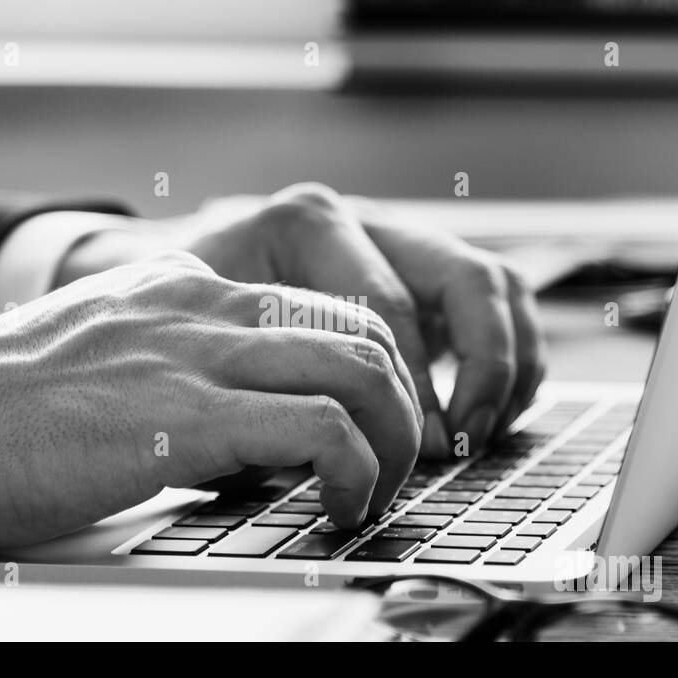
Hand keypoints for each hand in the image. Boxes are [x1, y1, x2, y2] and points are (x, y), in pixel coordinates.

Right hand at [0, 252, 419, 550]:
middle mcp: (200, 302)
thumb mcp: (104, 364)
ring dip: (394, 440)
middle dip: (402, 404)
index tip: (368, 434)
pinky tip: (339, 508)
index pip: (319, 308)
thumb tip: (240, 438)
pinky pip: (322, 428)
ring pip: (363, 367)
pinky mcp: (183, 413)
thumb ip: (174, 373)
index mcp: (182, 287)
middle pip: (363, 329)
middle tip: (391, 467)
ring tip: (374, 493)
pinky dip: (357, 472)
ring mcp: (195, 350)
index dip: (367, 374)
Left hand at [185, 184, 546, 458]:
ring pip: (495, 282)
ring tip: (485, 431)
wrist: (163, 289)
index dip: (410, 387)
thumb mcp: (204, 350)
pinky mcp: (424, 275)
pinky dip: (514, 356)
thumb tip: (337, 456)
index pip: (386, 304)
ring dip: (510, 361)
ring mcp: (399, 241)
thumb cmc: (181, 325)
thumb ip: (267, 391)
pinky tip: (491, 415)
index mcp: (306, 225)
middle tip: (464, 438)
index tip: (414, 451)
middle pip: (465, 277)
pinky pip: (501, 300)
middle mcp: (362, 221)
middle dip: (481, 367)